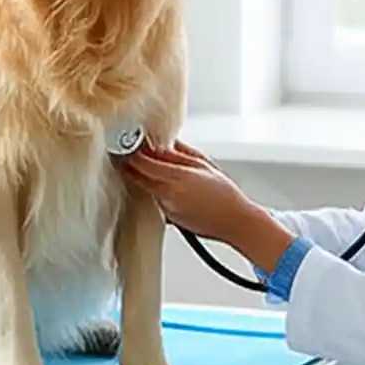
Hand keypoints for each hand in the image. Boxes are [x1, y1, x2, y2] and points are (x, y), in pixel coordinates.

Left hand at [118, 139, 293, 272]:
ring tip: (159, 168)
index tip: (130, 143)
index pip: (143, 163)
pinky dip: (158, 190)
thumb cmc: (225, 195)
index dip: (133, 152)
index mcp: (177, 178)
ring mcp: (166, 208)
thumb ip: (179, 152)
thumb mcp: (204, 164)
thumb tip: (162, 141)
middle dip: (132, 165)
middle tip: (132, 153)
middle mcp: (167, 195)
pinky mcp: (168, 218)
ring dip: (146, 177)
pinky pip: (156, 199)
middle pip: (138, 177)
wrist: (235, 222)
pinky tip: (171, 186)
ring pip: (146, 188)